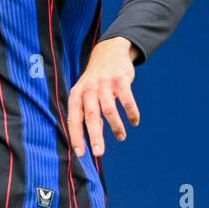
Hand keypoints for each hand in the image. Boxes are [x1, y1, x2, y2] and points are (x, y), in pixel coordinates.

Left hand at [67, 37, 139, 158]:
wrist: (109, 53)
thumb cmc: (95, 81)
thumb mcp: (85, 94)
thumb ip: (88, 113)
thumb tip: (94, 138)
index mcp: (77, 95)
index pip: (74, 119)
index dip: (76, 137)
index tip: (81, 154)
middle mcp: (89, 89)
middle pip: (91, 117)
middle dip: (95, 137)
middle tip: (99, 153)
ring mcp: (104, 84)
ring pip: (109, 110)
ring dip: (116, 127)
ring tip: (121, 137)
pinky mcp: (120, 80)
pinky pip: (127, 100)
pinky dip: (132, 113)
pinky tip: (134, 122)